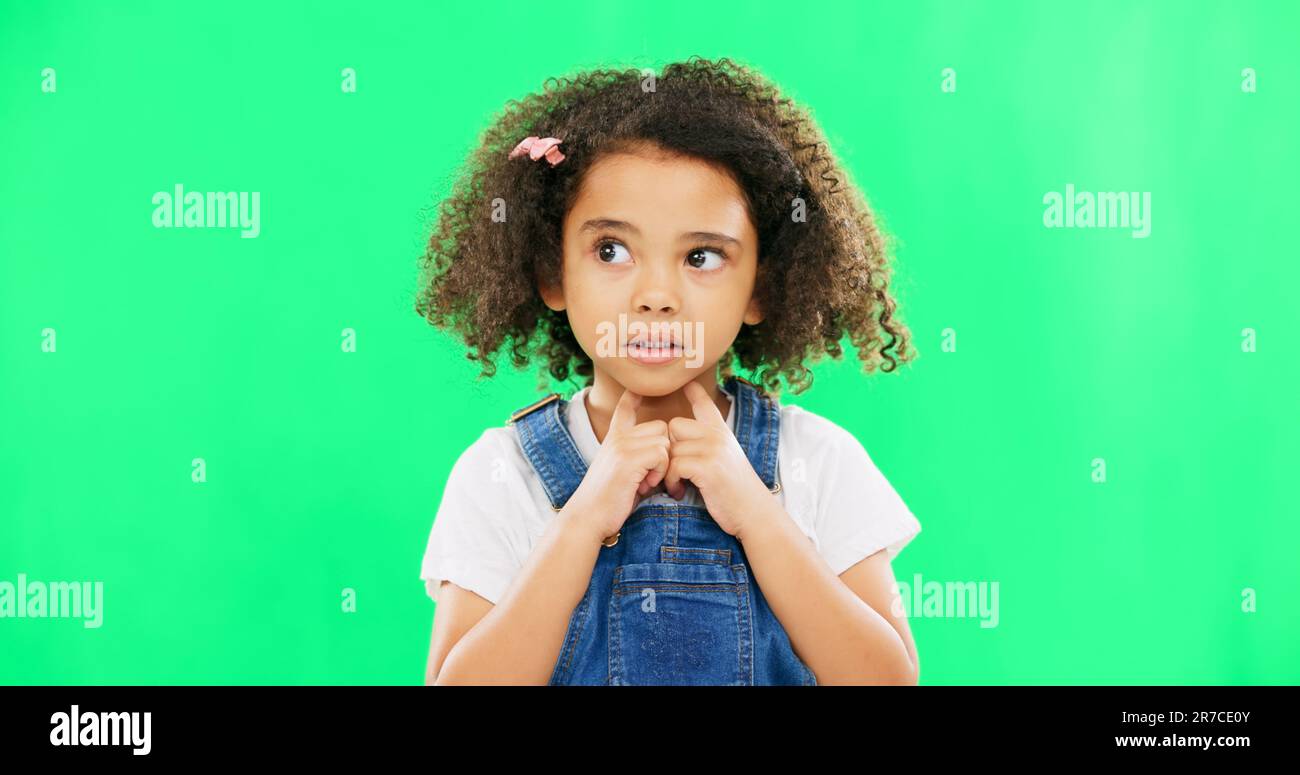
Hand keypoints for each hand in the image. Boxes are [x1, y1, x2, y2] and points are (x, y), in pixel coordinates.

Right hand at [564, 388, 670, 543]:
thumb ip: (637, 458)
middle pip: (661, 427)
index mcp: (613, 439)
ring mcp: (622, 446)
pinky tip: (645, 485)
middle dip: (664, 451)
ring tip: (646, 482)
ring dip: (663, 464)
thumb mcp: (621, 472)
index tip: (638, 389)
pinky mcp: (628, 459)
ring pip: (664, 440)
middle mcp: (617, 437)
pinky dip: (660, 472)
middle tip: (650, 476)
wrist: (588, 517)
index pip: (625, 409)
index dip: (633, 396)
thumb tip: (661, 454)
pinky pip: (661, 454)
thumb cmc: (608, 502)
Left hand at [663, 381, 778, 538]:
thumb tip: (679, 438)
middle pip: (674, 426)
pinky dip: (671, 481)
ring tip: (677, 486)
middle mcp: (718, 435)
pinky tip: (679, 492)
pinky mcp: (708, 466)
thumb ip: (708, 445)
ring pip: (671, 448)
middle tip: (674, 471)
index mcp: (721, 431)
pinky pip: (674, 466)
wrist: (753, 512)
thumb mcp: (726, 459)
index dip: (693, 391)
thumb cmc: (734, 491)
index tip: (686, 382)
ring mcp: (714, 449)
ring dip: (668, 470)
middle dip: (669, 449)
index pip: (705, 404)